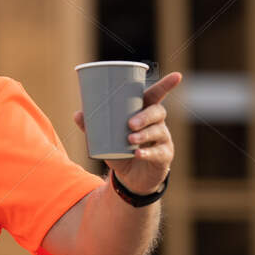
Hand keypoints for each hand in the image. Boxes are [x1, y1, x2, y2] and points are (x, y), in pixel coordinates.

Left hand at [73, 71, 181, 195]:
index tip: (177, 76)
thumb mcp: (105, 139)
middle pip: (158, 112)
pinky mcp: (164, 157)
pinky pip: (158, 153)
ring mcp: (163, 140)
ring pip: (158, 132)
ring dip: (144, 134)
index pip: (157, 96)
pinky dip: (147, 153)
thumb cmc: (120, 151)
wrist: (130, 178)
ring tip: (130, 139)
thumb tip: (78, 114)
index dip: (166, 86)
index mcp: (144, 113)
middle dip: (145, 116)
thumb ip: (92, 126)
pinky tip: (138, 154)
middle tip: (130, 124)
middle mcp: (157, 124)